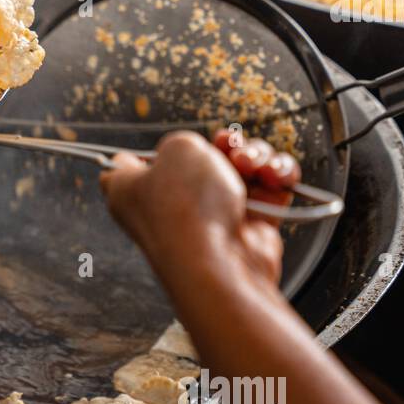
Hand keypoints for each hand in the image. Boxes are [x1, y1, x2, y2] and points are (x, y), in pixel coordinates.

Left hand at [99, 129, 299, 292]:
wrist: (218, 261)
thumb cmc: (185, 206)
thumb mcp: (176, 148)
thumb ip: (183, 142)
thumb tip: (192, 153)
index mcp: (133, 190)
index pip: (125, 168)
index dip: (138, 154)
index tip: (156, 149)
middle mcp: (171, 204)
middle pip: (199, 160)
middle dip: (222, 144)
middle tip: (226, 145)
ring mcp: (214, 217)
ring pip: (243, 168)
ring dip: (255, 156)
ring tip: (251, 166)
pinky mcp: (251, 227)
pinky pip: (272, 188)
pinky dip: (278, 176)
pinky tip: (273, 176)